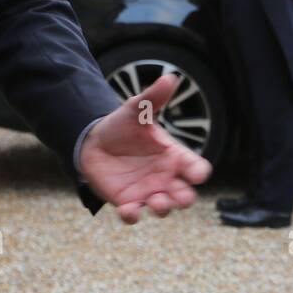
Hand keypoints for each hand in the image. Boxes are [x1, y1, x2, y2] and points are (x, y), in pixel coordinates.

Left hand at [78, 73, 212, 223]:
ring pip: (163, 208)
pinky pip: (133, 214)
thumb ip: (153, 97)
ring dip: (163, 208)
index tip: (197, 173)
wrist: (93, 140)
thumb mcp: (136, 109)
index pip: (194, 166)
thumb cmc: (122, 125)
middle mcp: (165, 177)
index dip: (198, 172)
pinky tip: (128, 210)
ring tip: (157, 203)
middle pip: (185, 194)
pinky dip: (133, 215)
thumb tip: (170, 77)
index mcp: (173, 155)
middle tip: (181, 196)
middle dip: (185, 198)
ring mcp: (147, 191)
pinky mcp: (127, 201)